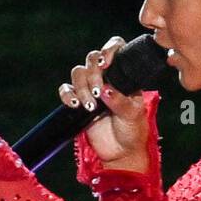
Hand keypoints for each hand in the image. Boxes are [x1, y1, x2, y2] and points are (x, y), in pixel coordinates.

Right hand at [58, 36, 149, 171]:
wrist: (121, 152)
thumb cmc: (133, 130)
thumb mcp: (133, 115)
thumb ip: (121, 101)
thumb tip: (105, 90)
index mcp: (124, 74)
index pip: (115, 48)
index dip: (109, 49)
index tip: (105, 64)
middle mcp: (106, 76)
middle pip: (92, 59)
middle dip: (93, 74)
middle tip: (98, 93)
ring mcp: (90, 88)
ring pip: (78, 73)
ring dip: (81, 87)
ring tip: (90, 106)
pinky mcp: (78, 102)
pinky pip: (66, 90)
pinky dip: (67, 95)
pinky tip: (76, 105)